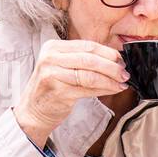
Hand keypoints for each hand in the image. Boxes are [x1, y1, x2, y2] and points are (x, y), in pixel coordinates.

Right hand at [13, 39, 129, 146]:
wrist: (33, 110)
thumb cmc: (51, 88)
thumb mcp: (61, 66)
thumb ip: (81, 59)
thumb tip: (113, 59)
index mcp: (53, 47)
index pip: (87, 46)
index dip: (107, 52)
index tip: (121, 59)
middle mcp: (50, 58)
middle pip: (89, 59)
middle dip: (111, 66)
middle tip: (124, 73)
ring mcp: (53, 75)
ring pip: (90, 75)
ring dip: (110, 79)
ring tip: (121, 82)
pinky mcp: (58, 92)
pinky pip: (88, 89)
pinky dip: (104, 89)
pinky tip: (113, 90)